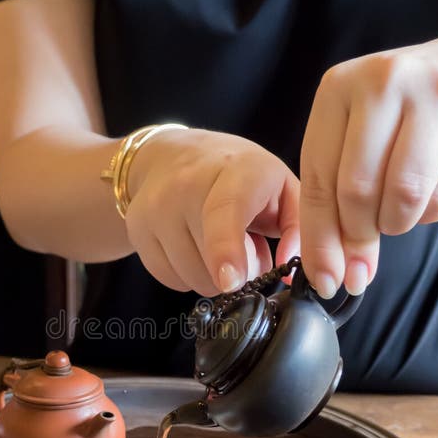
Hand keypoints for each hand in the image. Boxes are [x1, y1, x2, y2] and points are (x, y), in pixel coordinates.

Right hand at [125, 127, 299, 295]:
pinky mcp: (137, 229)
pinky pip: (169, 279)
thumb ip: (300, 227)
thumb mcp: (280, 187)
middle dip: (238, 272)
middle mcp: (187, 183)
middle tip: (246, 247)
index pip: (224, 212)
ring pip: (190, 277)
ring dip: (212, 276)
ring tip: (218, 245)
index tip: (230, 281)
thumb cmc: (236, 175)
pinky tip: (194, 248)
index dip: (227, 250)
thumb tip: (293, 269)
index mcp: (235, 169)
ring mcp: (156, 207)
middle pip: (209, 261)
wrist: (171, 156)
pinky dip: (187, 275)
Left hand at [300, 31, 437, 297]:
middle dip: (362, 235)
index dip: (321, 240)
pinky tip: (430, 190)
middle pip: (357, 192)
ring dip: (399, 222)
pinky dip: (432, 210)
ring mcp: (430, 92)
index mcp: (337, 89)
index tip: (325, 280)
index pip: (317, 181)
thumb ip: (339, 197)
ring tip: (399, 210)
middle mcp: (380, 83)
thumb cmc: (402, 110)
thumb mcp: (358, 138)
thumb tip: (332, 274)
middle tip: (367, 247)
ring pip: (404, 195)